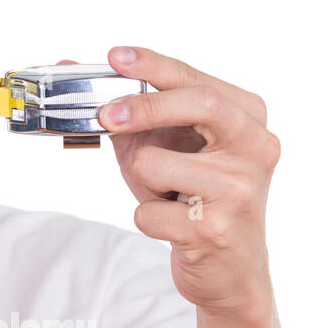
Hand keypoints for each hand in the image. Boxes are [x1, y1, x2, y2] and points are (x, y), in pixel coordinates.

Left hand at [60, 47, 280, 316]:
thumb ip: (128, 110)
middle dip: (144, 107)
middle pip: (199, 104)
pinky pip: (147, 211)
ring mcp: (240, 190)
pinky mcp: (216, 230)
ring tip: (167, 195)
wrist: (230, 270)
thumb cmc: (192, 197)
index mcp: (248, 119)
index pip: (197, 79)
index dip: (153, 66)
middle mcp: (256, 148)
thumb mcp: (165, 148)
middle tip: (105, 114)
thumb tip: (70, 67)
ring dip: (141, 180)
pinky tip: (173, 226)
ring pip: (155, 163)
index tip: (114, 57)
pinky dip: (146, 217)